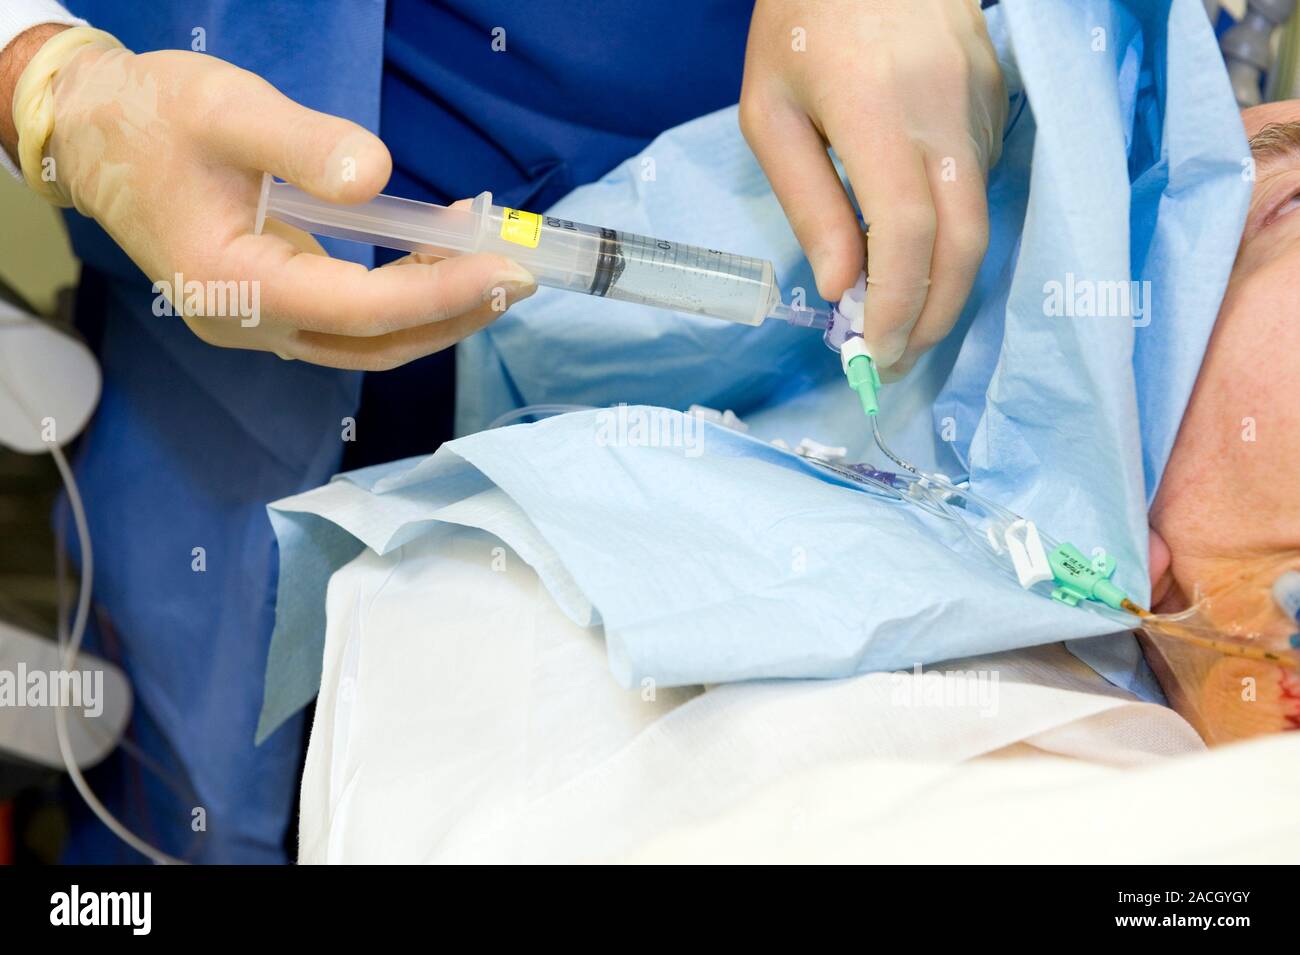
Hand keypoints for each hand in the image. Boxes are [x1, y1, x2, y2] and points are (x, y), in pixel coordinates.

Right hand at [28, 41, 534, 368]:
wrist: (93, 137)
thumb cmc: (154, 118)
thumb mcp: (225, 109)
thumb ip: (303, 143)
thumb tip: (377, 176)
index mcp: (232, 284)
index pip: (359, 307)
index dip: (438, 293)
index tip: (504, 268)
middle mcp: (246, 324)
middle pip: (372, 344)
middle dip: (452, 316)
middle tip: (519, 277)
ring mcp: (256, 326)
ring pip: (364, 343)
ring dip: (433, 314)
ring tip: (492, 269)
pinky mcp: (267, 311)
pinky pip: (348, 322)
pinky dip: (401, 300)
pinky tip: (437, 262)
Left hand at [741, 0, 1004, 377]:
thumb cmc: (798, 24)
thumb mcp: (771, 115)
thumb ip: (809, 203)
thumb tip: (840, 287)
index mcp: (874, 110)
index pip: (906, 234)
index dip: (899, 304)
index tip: (875, 350)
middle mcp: (943, 109)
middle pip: (964, 241)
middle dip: (934, 314)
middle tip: (895, 354)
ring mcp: (981, 102)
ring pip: (980, 217)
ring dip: (945, 280)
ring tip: (899, 313)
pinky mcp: (998, 97)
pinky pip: (982, 183)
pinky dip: (955, 231)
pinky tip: (918, 247)